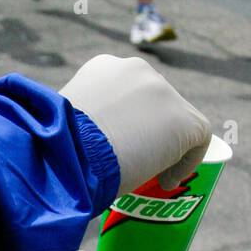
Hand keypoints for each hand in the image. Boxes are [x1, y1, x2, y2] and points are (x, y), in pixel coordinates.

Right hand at [59, 54, 210, 195]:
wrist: (64, 156)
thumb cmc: (52, 149)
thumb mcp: (62, 123)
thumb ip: (79, 120)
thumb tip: (81, 144)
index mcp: (102, 68)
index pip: (126, 93)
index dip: (126, 120)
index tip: (116, 145)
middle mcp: (135, 70)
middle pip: (154, 102)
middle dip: (148, 129)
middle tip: (136, 158)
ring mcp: (162, 92)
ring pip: (175, 119)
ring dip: (165, 144)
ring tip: (150, 173)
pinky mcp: (183, 119)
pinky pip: (197, 139)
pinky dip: (185, 162)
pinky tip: (164, 181)